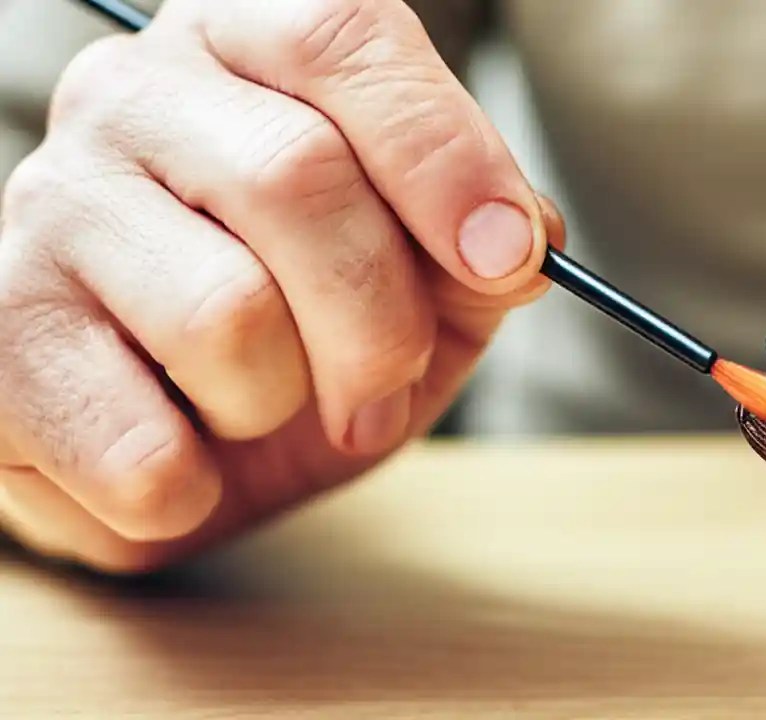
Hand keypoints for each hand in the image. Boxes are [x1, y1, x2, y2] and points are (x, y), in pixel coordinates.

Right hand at [0, 0, 556, 571]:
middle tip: (383, 388)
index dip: (445, 154)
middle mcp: (133, 96)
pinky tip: (181, 452)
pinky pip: (140, 448)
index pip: (342, 37)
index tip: (514, 255)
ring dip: (283, 404)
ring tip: (262, 407)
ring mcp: (49, 204)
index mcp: (247, 45)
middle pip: (296, 176)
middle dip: (380, 321)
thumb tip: (522, 246)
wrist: (166, 431)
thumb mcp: (425, 280)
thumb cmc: (307, 330)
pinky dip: (196, 487)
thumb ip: (479, 251)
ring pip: (225, 314)